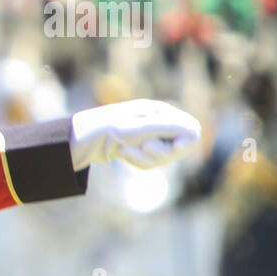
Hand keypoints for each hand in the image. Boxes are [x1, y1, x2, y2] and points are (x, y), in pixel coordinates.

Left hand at [69, 99, 201, 170]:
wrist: (80, 138)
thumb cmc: (108, 127)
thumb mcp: (140, 127)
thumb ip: (168, 128)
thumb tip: (196, 131)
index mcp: (161, 111)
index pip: (191, 131)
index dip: (184, 143)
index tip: (171, 148)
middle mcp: (159, 122)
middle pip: (179, 148)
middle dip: (160, 153)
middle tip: (142, 147)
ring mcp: (150, 136)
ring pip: (163, 159)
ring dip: (144, 158)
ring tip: (125, 149)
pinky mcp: (140, 148)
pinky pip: (149, 163)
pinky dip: (136, 161)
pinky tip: (121, 153)